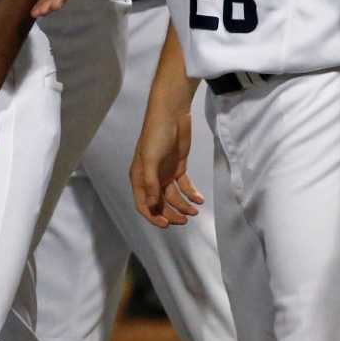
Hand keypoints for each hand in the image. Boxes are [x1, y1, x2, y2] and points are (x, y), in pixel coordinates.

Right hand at [129, 97, 202, 228]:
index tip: (166, 224)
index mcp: (140, 177)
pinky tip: (199, 199)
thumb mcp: (151, 160)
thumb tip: (152, 206)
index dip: (153, 216)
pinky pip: (184, 186)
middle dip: (171, 213)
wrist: (171, 115)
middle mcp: (151, 178)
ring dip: (183, 206)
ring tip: (195, 211)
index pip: (143, 204)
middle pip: (160, 203)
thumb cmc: (156, 135)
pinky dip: (191, 194)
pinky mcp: (178, 168)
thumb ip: (151, 184)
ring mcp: (165, 173)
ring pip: (173, 197)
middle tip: (185, 220)